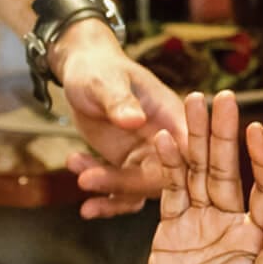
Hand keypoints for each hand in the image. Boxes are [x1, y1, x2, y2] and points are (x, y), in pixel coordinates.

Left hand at [52, 18, 187, 209]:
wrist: (81, 75)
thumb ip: (120, 101)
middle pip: (161, 179)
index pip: (186, 151)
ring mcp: (147, 159)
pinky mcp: (127, 168)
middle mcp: (167, 144)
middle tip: (87, 180)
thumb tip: (133, 119)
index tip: (138, 173)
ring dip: (109, 194)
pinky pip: (119, 193)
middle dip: (125, 185)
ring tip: (80, 180)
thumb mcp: (106, 81)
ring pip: (138, 192)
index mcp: (173, 119)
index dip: (171, 168)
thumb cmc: (98, 69)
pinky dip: (99, 194)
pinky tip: (76, 175)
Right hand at [146, 92, 262, 263]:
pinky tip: (165, 140)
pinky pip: (170, 192)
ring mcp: (201, 222)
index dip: (261, 159)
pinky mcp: (172, 230)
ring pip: (197, 172)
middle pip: (228, 169)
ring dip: (194, 139)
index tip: (256, 129)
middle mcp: (231, 220)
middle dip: (224, 134)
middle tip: (221, 97)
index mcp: (258, 232)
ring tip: (191, 102)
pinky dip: (167, 167)